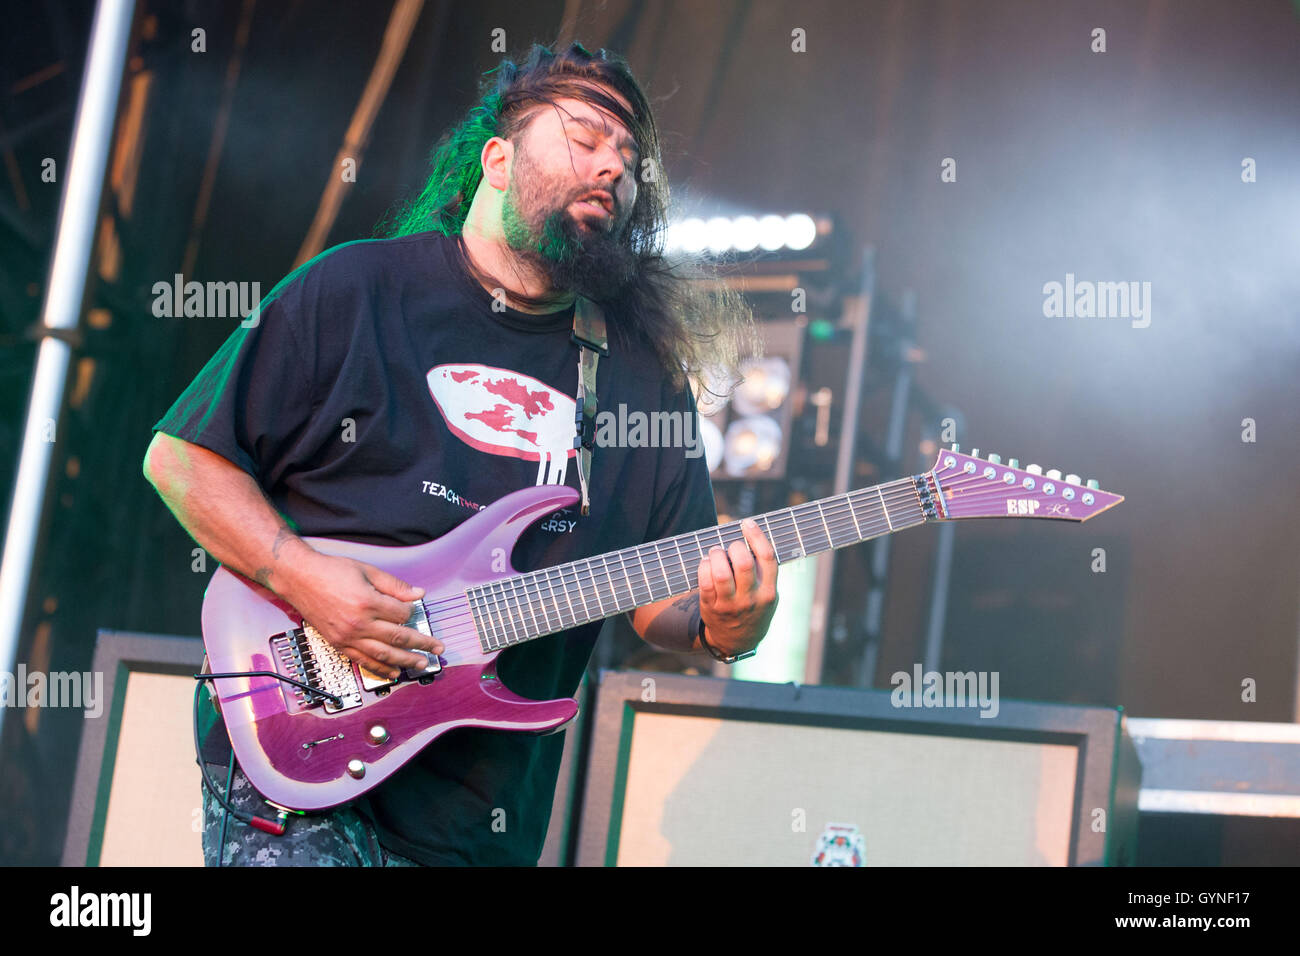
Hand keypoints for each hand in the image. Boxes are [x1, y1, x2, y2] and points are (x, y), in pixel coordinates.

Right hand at [280, 551, 442, 678]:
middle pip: (398, 638)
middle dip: (421, 644)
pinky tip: (393, 672)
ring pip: (383, 655)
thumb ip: (394, 585)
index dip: (413, 613)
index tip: (416, 610)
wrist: (300, 579)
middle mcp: (358, 623)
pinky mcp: (338, 644)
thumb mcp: (367, 571)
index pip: (402, 614)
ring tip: (421, 663)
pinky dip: (380, 669)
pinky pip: (362, 661)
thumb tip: (418, 594)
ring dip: (405, 661)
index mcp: (368, 602)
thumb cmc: (331, 571)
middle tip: (437, 648)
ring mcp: (347, 636)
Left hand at [697, 518, 778, 656]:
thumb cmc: (754, 607)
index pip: (767, 559)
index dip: (757, 537)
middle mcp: (751, 599)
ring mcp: (730, 605)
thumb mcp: (768, 594)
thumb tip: (750, 536)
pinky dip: (704, 567)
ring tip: (716, 553)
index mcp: (769, 592)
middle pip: (743, 564)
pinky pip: (705, 582)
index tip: (747, 523)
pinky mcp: (712, 607)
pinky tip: (706, 563)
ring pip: (721, 573)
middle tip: (731, 547)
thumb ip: (764, 572)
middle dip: (734, 547)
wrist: (738, 640)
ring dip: (716, 555)